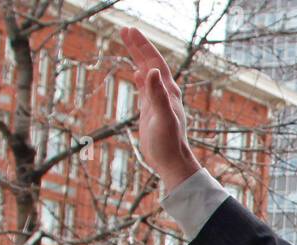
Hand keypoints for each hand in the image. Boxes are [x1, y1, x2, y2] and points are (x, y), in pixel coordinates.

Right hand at [120, 27, 199, 191]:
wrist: (172, 162)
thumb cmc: (169, 142)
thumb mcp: (162, 117)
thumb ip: (158, 94)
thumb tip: (153, 70)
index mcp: (169, 92)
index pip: (155, 62)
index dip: (143, 46)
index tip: (130, 30)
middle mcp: (165, 94)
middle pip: (151, 64)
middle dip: (138, 46)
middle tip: (124, 30)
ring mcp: (158, 102)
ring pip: (147, 74)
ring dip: (138, 58)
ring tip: (127, 43)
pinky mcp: (152, 112)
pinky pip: (146, 89)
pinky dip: (140, 78)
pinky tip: (135, 74)